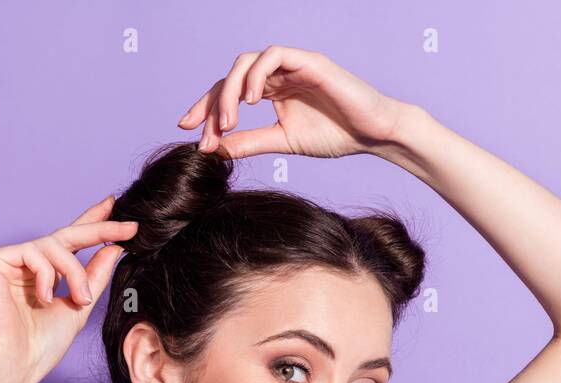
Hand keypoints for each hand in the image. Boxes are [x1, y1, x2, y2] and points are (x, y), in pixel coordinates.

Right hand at [0, 195, 136, 382]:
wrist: (12, 364)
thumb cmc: (40, 346)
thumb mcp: (79, 306)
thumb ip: (94, 276)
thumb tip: (114, 247)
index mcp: (42, 277)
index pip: (69, 244)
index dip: (93, 225)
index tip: (115, 207)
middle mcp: (23, 265)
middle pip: (65, 235)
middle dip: (100, 229)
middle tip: (130, 227)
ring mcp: (6, 261)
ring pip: (54, 245)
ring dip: (75, 272)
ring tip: (80, 300)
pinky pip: (33, 252)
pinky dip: (48, 275)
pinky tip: (45, 298)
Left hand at [177, 45, 410, 159]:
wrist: (373, 134)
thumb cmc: (337, 136)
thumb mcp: (284, 142)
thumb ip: (252, 142)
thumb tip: (216, 150)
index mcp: (272, 89)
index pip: (229, 92)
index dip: (205, 109)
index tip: (187, 131)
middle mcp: (278, 73)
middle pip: (230, 76)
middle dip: (209, 102)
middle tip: (202, 132)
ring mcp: (292, 64)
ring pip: (247, 62)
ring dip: (230, 91)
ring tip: (228, 122)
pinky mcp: (308, 60)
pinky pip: (273, 56)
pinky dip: (256, 75)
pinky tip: (250, 101)